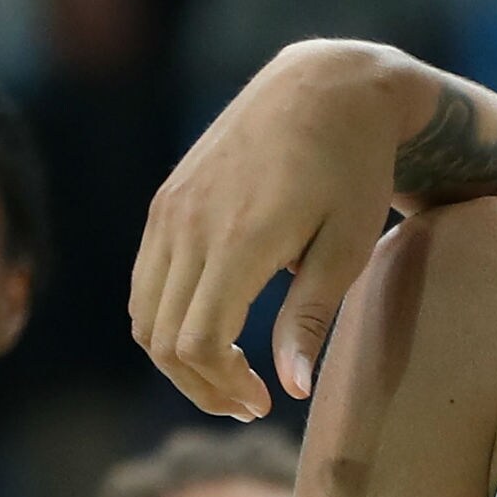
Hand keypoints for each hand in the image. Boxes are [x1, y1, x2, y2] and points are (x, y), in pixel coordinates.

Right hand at [131, 40, 415, 417]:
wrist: (324, 91)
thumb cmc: (353, 172)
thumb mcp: (349, 248)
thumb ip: (310, 318)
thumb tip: (291, 389)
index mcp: (238, 241)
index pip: (198, 342)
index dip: (224, 386)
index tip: (265, 404)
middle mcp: (188, 226)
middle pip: (161, 337)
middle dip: (199, 385)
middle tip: (250, 405)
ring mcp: (169, 211)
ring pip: (144, 312)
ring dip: (177, 357)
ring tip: (232, 377)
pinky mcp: (166, 201)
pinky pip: (146, 279)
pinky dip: (167, 319)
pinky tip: (214, 332)